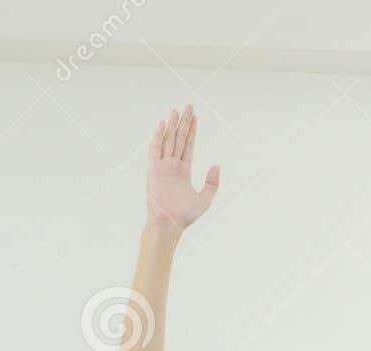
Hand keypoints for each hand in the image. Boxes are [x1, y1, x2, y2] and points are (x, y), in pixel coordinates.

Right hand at [146, 103, 219, 231]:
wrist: (170, 223)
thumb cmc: (185, 215)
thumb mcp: (205, 199)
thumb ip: (212, 183)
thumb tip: (216, 166)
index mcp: (183, 171)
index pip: (188, 146)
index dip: (191, 131)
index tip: (195, 117)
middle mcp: (172, 166)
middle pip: (178, 139)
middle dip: (183, 123)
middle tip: (187, 106)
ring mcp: (162, 167)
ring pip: (167, 141)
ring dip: (171, 125)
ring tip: (175, 110)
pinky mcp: (154, 170)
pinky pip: (155, 150)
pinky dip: (158, 137)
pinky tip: (162, 124)